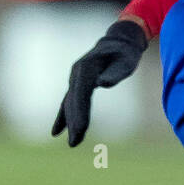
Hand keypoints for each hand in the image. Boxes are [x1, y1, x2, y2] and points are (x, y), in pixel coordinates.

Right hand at [51, 19, 147, 146]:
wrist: (119, 41)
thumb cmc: (126, 52)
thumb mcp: (126, 60)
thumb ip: (115, 72)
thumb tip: (102, 83)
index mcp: (87, 68)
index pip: (81, 93)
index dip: (80, 112)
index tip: (80, 129)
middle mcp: (76, 73)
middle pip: (73, 101)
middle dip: (73, 122)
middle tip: (74, 143)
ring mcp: (75, 78)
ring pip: (69, 103)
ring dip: (69, 123)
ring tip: (72, 143)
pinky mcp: (78, 84)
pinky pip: (68, 102)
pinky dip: (63, 116)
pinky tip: (56, 132)